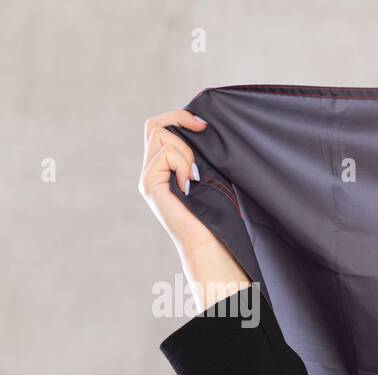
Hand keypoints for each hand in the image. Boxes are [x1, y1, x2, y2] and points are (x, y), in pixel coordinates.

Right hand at [138, 109, 216, 250]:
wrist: (209, 241)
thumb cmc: (215, 213)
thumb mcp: (208, 173)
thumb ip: (198, 154)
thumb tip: (202, 126)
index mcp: (164, 166)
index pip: (160, 127)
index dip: (179, 117)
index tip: (204, 124)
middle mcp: (151, 169)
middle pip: (155, 125)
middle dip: (180, 122)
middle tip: (202, 135)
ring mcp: (147, 176)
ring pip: (160, 136)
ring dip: (186, 151)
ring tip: (195, 176)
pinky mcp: (148, 183)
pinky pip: (165, 153)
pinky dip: (183, 164)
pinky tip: (189, 184)